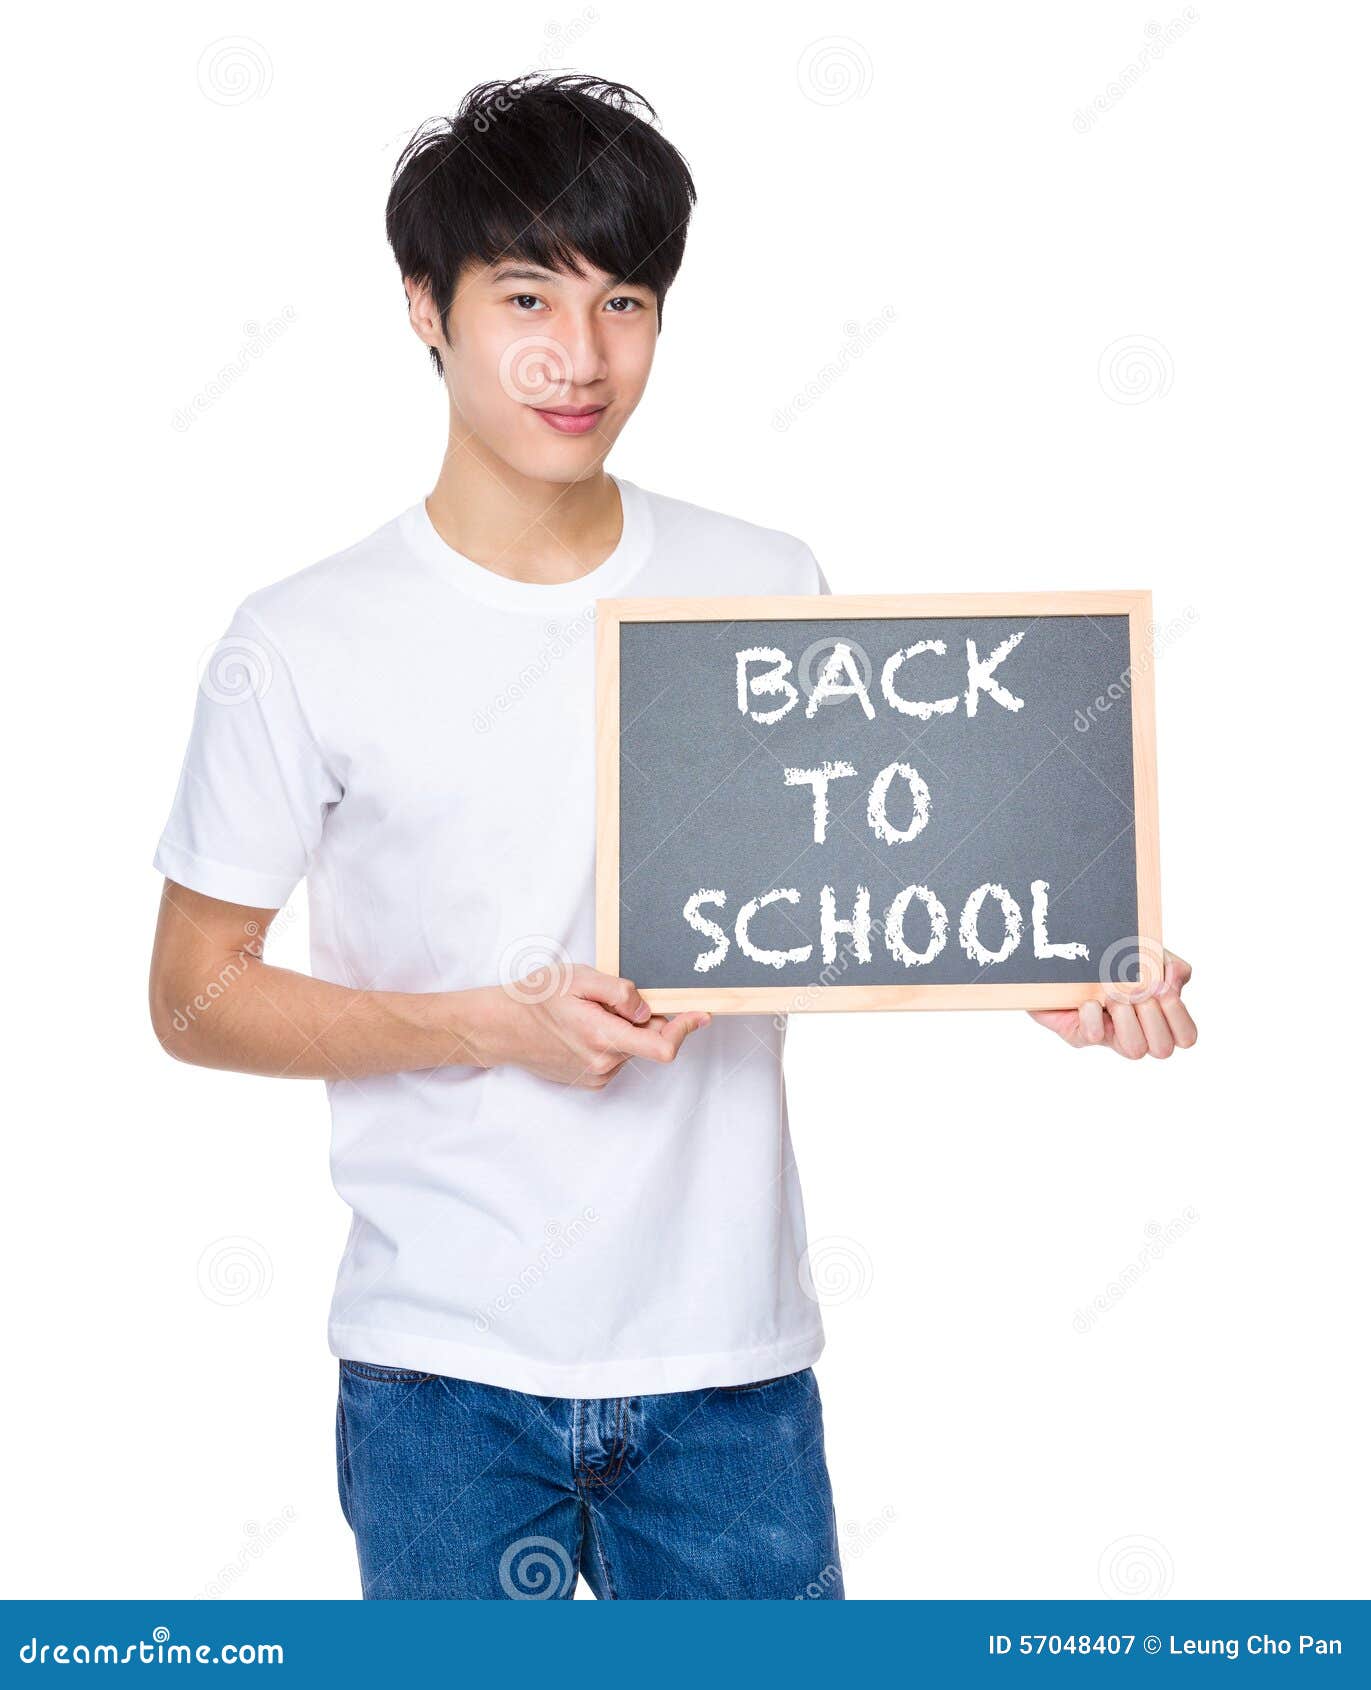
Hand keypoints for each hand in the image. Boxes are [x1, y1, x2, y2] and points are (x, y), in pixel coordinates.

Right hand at [478, 963, 710, 1088]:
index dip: (686, 1029)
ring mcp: (596, 1075)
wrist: (501, 1027)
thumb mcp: (579, 978)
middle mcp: (604, 1063)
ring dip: (623, 1028)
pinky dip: (610, 1040)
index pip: (662, 1046)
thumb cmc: (536, 998)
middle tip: (611, 999)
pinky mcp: (589, 1079)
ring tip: (587, 1012)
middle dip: (642, 1018)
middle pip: (648, 1041)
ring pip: (631, 1047)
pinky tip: (582, 1028)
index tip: (701, 1015)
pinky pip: (615, 1056)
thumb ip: (619, 992)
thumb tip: (646, 1008)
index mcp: (604, 1038)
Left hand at [1029, 951, 1195, 1059]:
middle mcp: (1136, 1032)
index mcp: (1157, 1016)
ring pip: (1134, 1049)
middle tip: (1137, 991)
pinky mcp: (1078, 1034)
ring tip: (1113, 994)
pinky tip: (1089, 1000)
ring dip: (1126, 1018)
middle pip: (1163, 1048)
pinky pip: (1093, 1036)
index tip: (1162, 986)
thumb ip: (1170, 964)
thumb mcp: (1148, 952)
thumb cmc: (1112, 957)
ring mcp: (1107, 1036)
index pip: (1186, 1036)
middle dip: (1153, 1016)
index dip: (1178, 1014)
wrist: (1061, 954)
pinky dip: (1093, 1016)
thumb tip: (1171, 978)